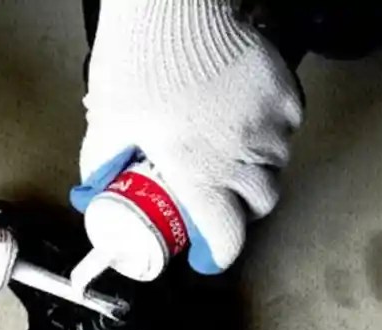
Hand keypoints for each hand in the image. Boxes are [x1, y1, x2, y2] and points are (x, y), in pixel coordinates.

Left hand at [72, 0, 303, 276]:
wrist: (175, 5)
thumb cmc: (140, 60)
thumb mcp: (107, 120)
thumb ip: (101, 164)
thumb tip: (95, 190)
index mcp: (201, 173)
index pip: (226, 238)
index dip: (215, 254)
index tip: (203, 254)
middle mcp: (244, 154)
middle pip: (258, 205)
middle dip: (237, 211)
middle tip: (211, 200)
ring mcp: (271, 123)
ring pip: (275, 165)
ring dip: (253, 170)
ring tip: (223, 152)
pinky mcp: (285, 92)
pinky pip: (286, 126)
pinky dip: (268, 131)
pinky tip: (239, 117)